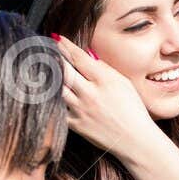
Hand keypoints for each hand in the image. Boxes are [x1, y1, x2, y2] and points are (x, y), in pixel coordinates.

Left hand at [55, 34, 159, 156]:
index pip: (79, 58)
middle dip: (53, 57)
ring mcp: (81, 109)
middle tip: (44, 49)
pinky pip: (57, 109)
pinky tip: (45, 92)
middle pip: (64, 69)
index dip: (65, 46)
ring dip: (49, 76)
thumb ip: (105, 69)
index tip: (57, 39)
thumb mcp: (124, 83)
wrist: (136, 140)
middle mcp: (90, 93)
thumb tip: (86, 56)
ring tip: (42, 68)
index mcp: (105, 80)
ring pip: (57, 88)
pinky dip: (51, 99)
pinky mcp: (75, 124)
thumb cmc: (133, 110)